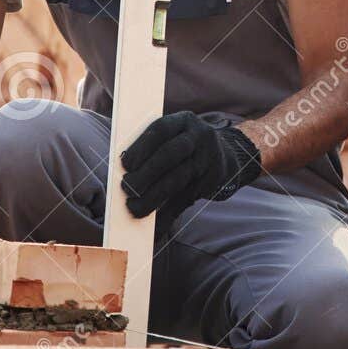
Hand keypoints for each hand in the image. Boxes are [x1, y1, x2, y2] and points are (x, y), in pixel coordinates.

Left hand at [120, 111, 261, 223]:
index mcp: (184, 121)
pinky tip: (155, 227)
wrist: (225, 154)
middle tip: (126, 188)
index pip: (160, 129)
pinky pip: (186, 199)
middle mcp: (199, 136)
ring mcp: (208, 159)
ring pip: (178, 179)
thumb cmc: (185, 146)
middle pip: (170, 154)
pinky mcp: (211, 181)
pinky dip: (168, 215)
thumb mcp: (175, 135)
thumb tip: (122, 171)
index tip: (124, 165)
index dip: (141, 147)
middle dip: (146, 173)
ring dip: (153, 196)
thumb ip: (153, 147)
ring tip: (134, 208)